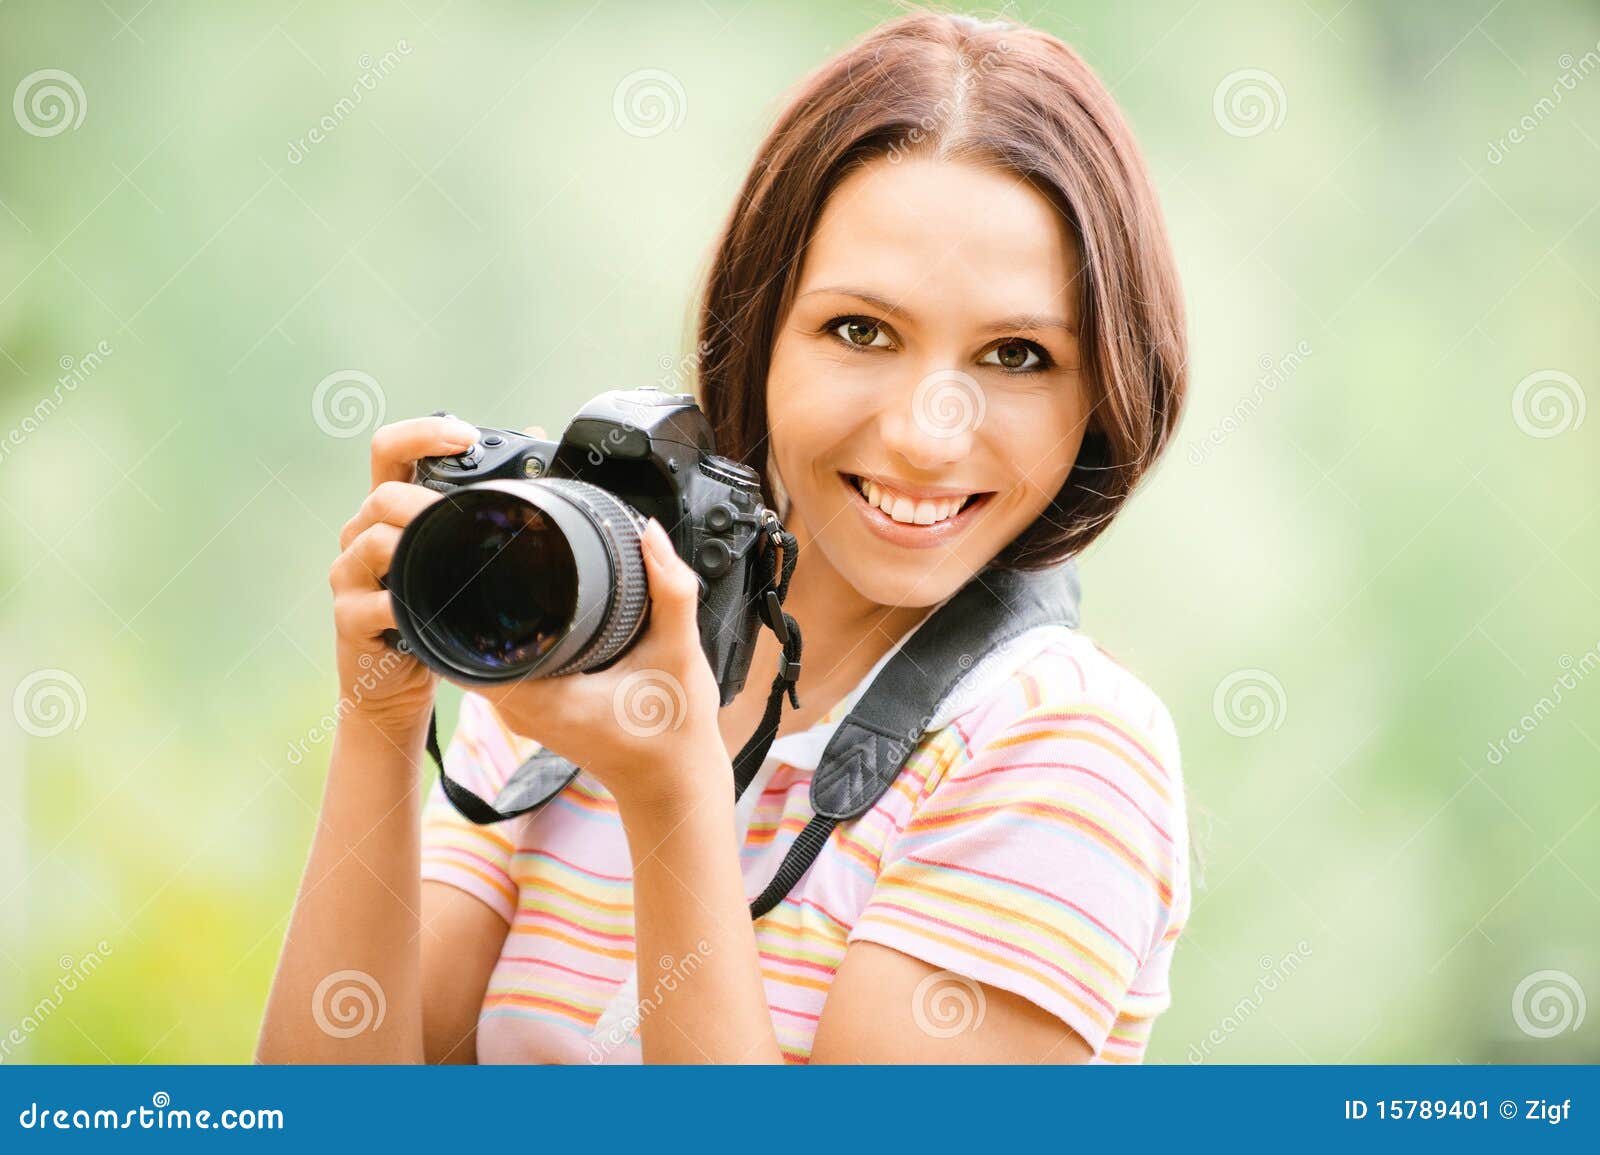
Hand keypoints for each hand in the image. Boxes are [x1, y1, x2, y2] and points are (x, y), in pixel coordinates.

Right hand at [329, 414, 480, 736]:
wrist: (395, 684)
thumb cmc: (434, 612)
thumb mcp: (459, 554)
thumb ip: (484, 505)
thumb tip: (538, 440)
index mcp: (389, 510)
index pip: (390, 450)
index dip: (423, 434)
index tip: (466, 437)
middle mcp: (361, 533)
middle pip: (383, 493)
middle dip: (427, 500)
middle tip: (468, 516)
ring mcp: (349, 574)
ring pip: (374, 541)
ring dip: (416, 548)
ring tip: (451, 563)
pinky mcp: (348, 617)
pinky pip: (375, 603)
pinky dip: (405, 607)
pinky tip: (430, 614)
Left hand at [463, 517, 727, 811]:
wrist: (676, 785)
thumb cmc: (676, 734)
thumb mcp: (680, 654)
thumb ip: (670, 590)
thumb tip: (648, 532)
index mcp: (541, 698)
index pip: (465, 643)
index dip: (462, 596)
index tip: (475, 558)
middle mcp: (521, 709)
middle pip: (468, 642)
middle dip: (477, 596)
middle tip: (494, 549)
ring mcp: (527, 713)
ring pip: (486, 654)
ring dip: (493, 618)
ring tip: (509, 571)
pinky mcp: (539, 710)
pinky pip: (508, 665)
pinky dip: (516, 638)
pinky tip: (536, 611)